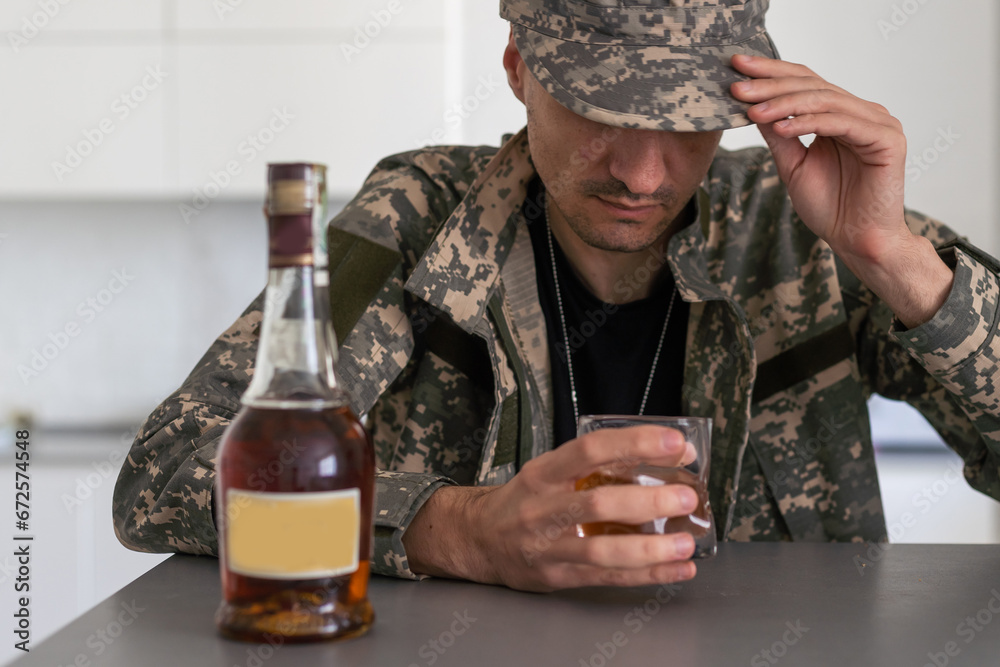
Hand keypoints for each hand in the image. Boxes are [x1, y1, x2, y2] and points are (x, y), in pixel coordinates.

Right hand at [403, 426, 698, 591]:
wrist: (478, 539)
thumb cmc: (525, 499)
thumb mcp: (551, 471)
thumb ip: (600, 463)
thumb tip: (671, 452)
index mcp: (543, 472)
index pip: (590, 450)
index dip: (634, 443)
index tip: (675, 443)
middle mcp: (543, 508)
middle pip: (597, 503)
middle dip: (647, 501)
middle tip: (686, 496)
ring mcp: (548, 546)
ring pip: (601, 550)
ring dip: (649, 549)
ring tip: (685, 544)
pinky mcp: (557, 577)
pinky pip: (606, 578)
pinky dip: (647, 575)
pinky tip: (677, 570)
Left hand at [730, 54, 952, 327]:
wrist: (856, 240)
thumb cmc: (829, 207)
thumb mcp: (792, 165)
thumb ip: (778, 134)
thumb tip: (752, 104)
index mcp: (842, 114)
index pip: (805, 82)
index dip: (771, 73)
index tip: (735, 68)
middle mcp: (862, 112)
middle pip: (813, 85)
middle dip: (771, 84)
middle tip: (737, 85)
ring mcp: (878, 122)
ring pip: (825, 100)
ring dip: (784, 103)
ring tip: (751, 109)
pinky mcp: (888, 139)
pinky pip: (842, 123)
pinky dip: (808, 123)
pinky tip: (779, 127)